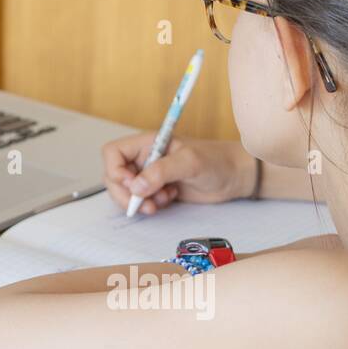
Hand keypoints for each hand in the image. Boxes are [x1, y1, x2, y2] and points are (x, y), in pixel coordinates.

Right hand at [101, 134, 256, 215]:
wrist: (235, 177)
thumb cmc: (217, 161)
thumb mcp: (189, 162)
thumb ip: (161, 171)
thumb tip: (136, 187)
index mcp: (147, 143)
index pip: (113, 153)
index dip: (115, 170)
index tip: (131, 185)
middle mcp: (144, 158)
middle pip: (114, 176)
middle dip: (125, 193)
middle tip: (143, 204)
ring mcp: (150, 175)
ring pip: (125, 191)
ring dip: (138, 202)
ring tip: (160, 203)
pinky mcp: (157, 190)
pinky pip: (140, 201)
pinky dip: (149, 205)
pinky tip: (168, 200)